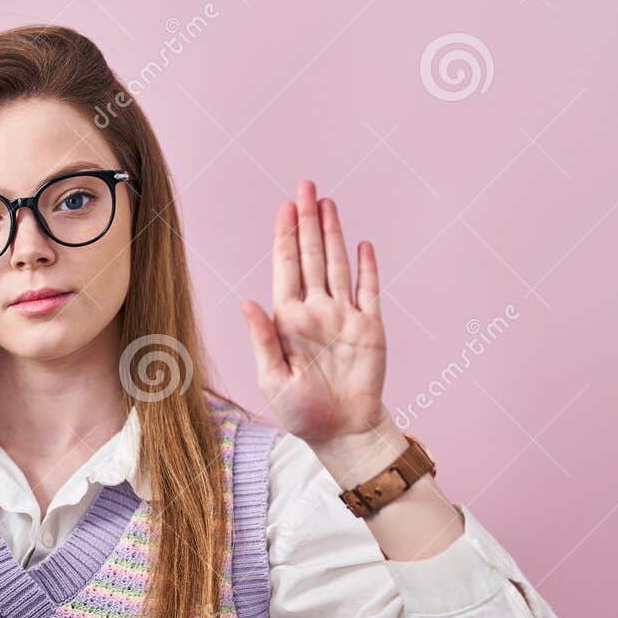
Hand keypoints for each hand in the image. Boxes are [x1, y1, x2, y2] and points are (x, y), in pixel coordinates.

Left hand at [241, 179, 389, 448]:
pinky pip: (369, 290)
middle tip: (305, 186)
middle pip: (312, 256)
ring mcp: (344, 316)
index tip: (285, 207)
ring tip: (327, 202)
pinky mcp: (370, 327)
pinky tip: (360, 243)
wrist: (342, 432)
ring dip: (333, 233)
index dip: (285, 237)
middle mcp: (316, 311)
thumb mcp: (273, 378)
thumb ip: (262, 338)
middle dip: (307, 221)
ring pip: (338, 264)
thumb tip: (246, 302)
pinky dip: (367, 266)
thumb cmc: (302, 412)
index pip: (286, 268)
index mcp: (289, 320)